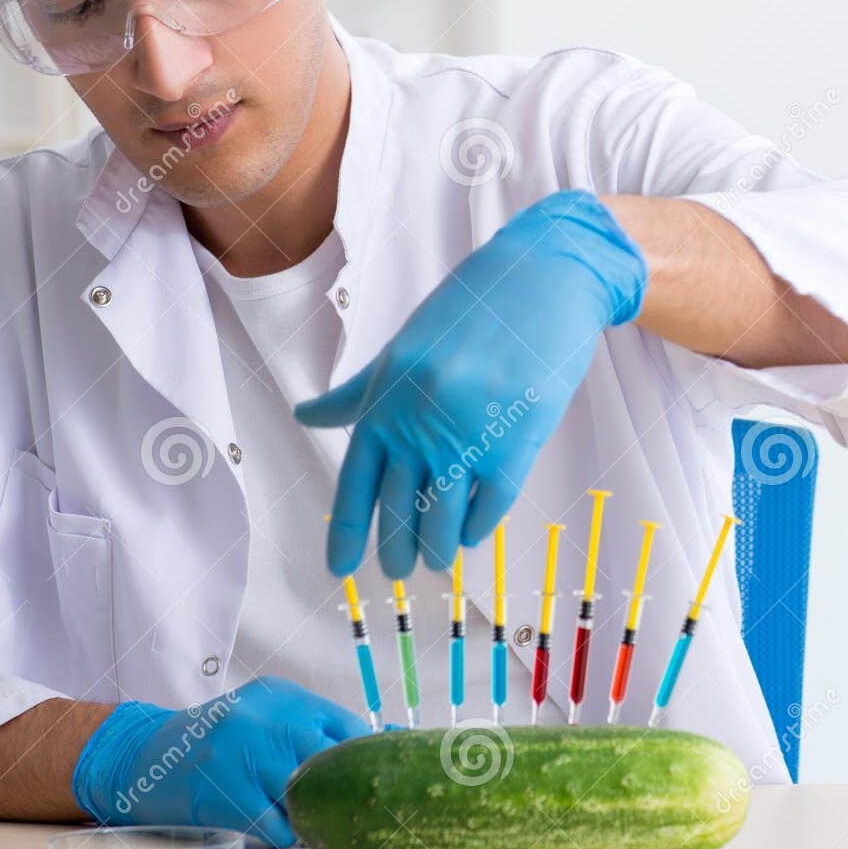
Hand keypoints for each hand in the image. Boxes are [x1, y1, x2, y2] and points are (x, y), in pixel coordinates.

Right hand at [71, 676, 369, 847]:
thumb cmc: (216, 741)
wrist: (144, 754)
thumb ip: (310, 728)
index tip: (384, 784)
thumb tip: (379, 752)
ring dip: (317, 818)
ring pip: (311, 797)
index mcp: (283, 696)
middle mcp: (268, 718)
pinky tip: (278, 831)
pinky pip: (280, 826)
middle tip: (358, 815)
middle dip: (349, 794)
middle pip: (336, 763)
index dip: (372, 762)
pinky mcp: (228, 791)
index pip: (351, 728)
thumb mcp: (262, 715)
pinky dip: (286, 836)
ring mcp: (246, 753)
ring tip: (316, 824)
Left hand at [294, 190, 646, 577]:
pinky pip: (491, 503)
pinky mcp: (517, 440)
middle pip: (399, 506)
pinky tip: (472, 536)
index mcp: (387, 399)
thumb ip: (358, 393)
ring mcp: (469, 434)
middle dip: (396, 548)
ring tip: (435, 562)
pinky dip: (478, 526)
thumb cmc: (470, 311)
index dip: (348, 530)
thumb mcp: (402, 348)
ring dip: (437, 547)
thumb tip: (306, 415)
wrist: (541, 279)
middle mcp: (421, 421)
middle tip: (397, 569)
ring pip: (444, 515)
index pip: (356, 480)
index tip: (341, 567)